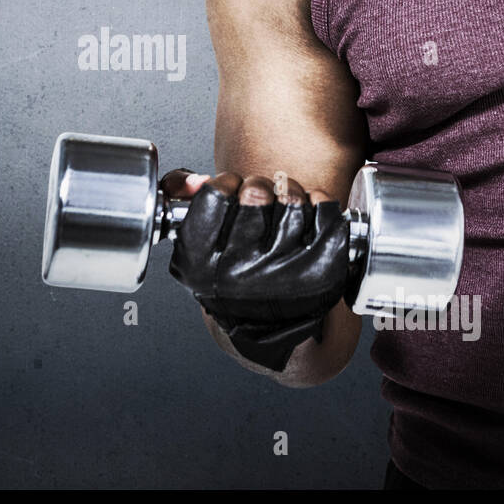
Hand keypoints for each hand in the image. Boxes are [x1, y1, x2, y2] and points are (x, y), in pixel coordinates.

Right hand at [163, 168, 356, 371]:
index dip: (227, 184)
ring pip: (292, 199)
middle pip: (256, 193)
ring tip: (284, 207)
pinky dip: (319, 203)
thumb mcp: (192, 241)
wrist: (267, 324)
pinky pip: (325, 211)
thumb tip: (197, 179)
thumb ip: (178, 194)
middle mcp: (240, 274)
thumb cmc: (230, 273)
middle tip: (261, 199)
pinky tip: (309, 214)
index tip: (233, 189)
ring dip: (290, 194)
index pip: (215, 195)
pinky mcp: (321, 272)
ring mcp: (283, 275)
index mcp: (201, 265)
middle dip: (260, 187)